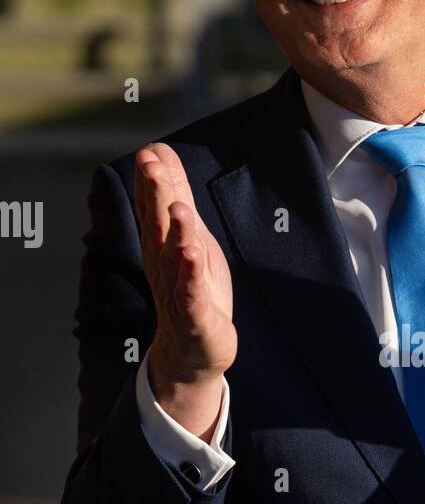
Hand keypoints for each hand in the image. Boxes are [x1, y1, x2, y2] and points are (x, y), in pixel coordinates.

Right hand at [134, 142, 236, 431]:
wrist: (191, 352)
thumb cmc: (191, 289)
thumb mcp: (187, 236)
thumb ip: (174, 195)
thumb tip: (159, 151)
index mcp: (161, 245)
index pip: (154, 209)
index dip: (153, 181)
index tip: (150, 152)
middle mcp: (164, 265)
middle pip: (160, 227)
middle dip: (156, 196)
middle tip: (150, 165)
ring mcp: (178, 291)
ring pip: (176, 258)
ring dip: (177, 232)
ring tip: (179, 206)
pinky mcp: (195, 316)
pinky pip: (191, 293)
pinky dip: (191, 274)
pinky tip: (191, 255)